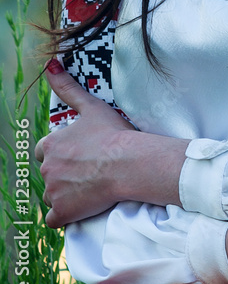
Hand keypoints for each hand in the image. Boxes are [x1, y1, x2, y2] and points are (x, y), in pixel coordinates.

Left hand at [36, 61, 190, 227]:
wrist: (129, 163)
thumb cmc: (113, 134)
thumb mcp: (90, 106)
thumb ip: (67, 86)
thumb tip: (50, 64)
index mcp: (50, 145)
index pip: (43, 151)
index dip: (60, 153)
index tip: (78, 154)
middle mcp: (46, 168)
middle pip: (49, 174)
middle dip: (63, 174)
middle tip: (87, 170)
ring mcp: (53, 192)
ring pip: (51, 196)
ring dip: (65, 193)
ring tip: (89, 187)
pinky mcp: (62, 212)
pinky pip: (53, 219)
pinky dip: (64, 215)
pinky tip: (80, 207)